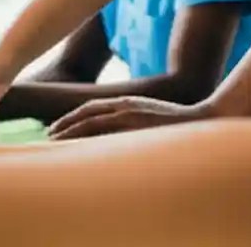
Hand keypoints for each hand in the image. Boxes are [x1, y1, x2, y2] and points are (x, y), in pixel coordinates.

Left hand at [48, 96, 213, 139]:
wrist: (201, 119)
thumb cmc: (175, 121)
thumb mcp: (147, 114)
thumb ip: (129, 119)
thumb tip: (113, 131)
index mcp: (126, 101)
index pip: (91, 107)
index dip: (71, 117)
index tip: (57, 127)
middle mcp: (125, 105)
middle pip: (86, 113)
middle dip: (65, 124)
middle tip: (48, 135)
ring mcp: (131, 116)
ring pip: (92, 123)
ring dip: (71, 131)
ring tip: (55, 142)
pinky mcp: (138, 127)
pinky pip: (108, 135)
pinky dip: (91, 139)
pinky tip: (79, 149)